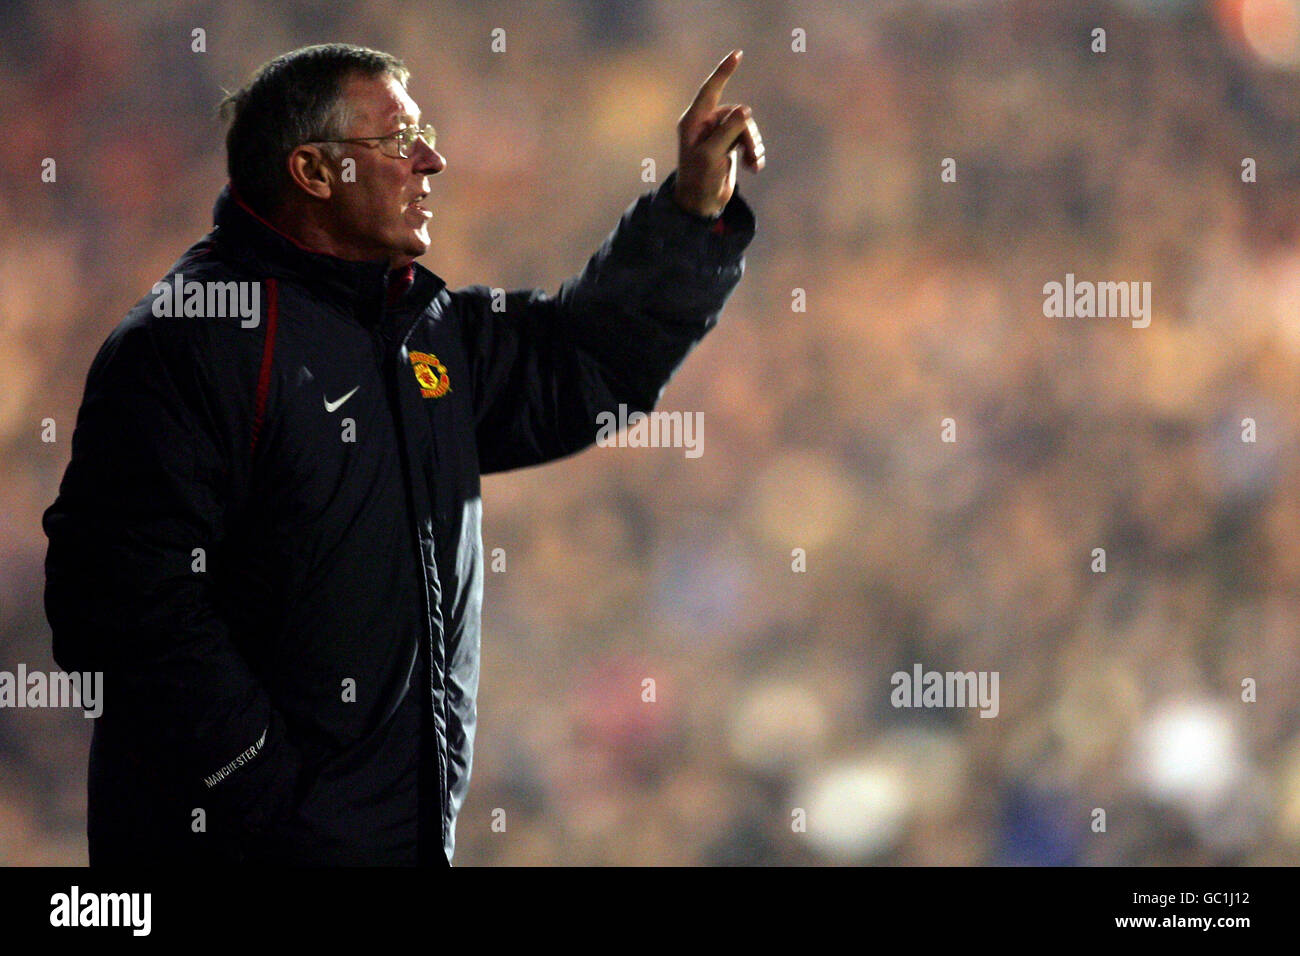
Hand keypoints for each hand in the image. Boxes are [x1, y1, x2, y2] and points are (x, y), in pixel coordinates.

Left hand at [673, 49, 764, 218]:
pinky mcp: (729, 144)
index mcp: (693, 121)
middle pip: (737, 114)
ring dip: (754, 145)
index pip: (711, 90)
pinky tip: (754, 167)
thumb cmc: (699, 180)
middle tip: (751, 156)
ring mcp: (718, 133)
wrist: (701, 203)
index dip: (724, 72)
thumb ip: (728, 131)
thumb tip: (745, 110)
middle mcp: (705, 124)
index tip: (737, 54)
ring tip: (754, 164)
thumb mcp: (711, 155)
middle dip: (748, 133)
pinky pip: (749, 138)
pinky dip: (754, 152)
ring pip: (746, 126)